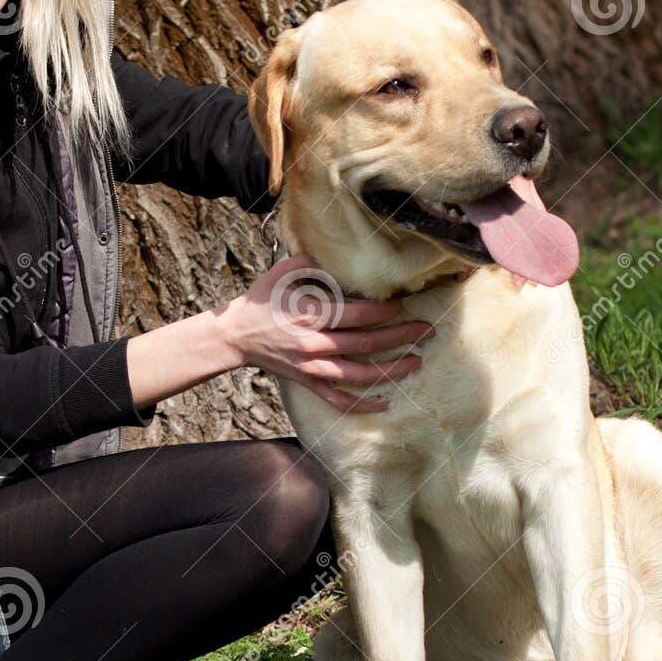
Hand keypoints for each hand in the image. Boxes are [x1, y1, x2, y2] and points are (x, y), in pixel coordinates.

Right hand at [218, 253, 434, 413]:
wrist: (234, 336)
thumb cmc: (260, 300)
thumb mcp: (282, 271)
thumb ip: (313, 261)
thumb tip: (342, 255)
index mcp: (310, 315)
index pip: (358, 315)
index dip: (385, 311)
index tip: (402, 305)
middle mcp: (314, 344)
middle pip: (367, 343)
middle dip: (401, 336)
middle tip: (427, 330)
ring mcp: (312, 368)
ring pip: (360, 375)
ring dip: (392, 370)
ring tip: (417, 361)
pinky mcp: (308, 382)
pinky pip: (339, 399)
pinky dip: (363, 404)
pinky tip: (385, 401)